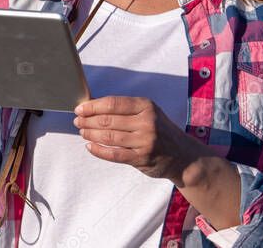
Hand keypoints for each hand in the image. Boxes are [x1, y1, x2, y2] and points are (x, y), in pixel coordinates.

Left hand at [72, 95, 202, 184]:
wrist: (184, 156)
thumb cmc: (161, 131)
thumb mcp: (149, 112)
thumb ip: (125, 109)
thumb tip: (93, 104)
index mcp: (146, 106)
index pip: (113, 103)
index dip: (93, 106)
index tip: (80, 108)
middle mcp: (147, 122)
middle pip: (108, 120)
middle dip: (88, 120)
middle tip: (78, 121)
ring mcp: (145, 141)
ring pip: (109, 137)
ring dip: (91, 134)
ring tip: (82, 132)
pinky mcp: (142, 158)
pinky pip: (114, 154)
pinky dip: (98, 150)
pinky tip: (90, 146)